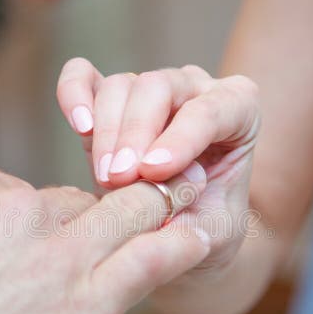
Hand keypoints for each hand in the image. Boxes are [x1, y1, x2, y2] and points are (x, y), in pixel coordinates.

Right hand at [56, 58, 260, 274]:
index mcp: (238, 109)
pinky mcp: (107, 101)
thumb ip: (192, 213)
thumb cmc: (205, 228)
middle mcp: (194, 89)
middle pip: (159, 86)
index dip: (180, 138)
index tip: (152, 172)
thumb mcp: (211, 232)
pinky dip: (74, 93)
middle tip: (119, 180)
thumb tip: (156, 191)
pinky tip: (79, 126)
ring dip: (107, 132)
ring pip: (122, 86)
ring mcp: (149, 91)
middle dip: (135, 133)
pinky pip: (84, 76)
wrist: (178, 236)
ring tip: (107, 180)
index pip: (212, 109)